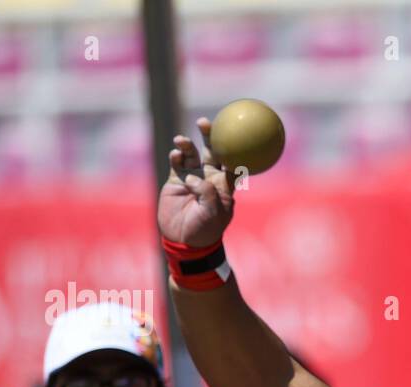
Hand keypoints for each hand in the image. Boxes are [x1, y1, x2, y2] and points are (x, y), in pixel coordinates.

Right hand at [159, 117, 234, 247]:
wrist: (185, 240)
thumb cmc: (206, 230)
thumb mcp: (213, 214)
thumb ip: (208, 194)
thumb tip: (196, 178)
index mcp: (225, 185)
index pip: (233, 161)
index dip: (235, 147)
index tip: (234, 133)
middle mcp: (210, 177)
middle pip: (213, 151)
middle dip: (210, 135)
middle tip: (205, 122)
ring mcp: (192, 177)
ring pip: (192, 154)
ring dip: (187, 144)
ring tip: (181, 140)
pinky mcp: (176, 180)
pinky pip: (176, 163)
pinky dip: (175, 156)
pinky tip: (174, 154)